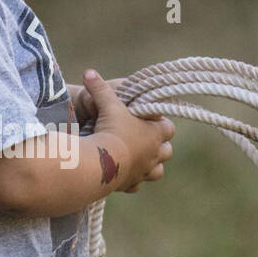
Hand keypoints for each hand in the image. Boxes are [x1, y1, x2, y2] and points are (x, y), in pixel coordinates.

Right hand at [82, 69, 174, 193]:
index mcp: (155, 134)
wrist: (99, 163)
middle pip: (167, 151)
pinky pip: (136, 185)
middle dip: (158, 146)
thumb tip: (88, 71)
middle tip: (142, 138)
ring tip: (137, 158)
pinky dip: (131, 180)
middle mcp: (154, 155)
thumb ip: (99, 88)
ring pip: (157, 171)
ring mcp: (143, 172)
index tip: (149, 119)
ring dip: (149, 165)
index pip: (169, 128)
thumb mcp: (106, 105)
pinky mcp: (129, 185)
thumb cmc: (109, 130)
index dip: (160, 123)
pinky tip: (122, 173)